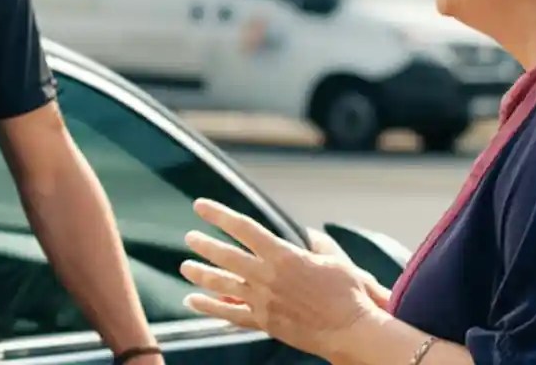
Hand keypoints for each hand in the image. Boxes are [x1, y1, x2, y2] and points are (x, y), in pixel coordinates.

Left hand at [179, 198, 383, 359]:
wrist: (350, 330)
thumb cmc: (348, 293)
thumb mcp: (336, 259)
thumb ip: (318, 244)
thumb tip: (308, 234)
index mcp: (283, 255)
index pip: (244, 228)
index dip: (219, 215)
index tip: (200, 206)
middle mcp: (267, 275)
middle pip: (226, 256)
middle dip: (204, 244)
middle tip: (190, 237)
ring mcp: (262, 300)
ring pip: (222, 284)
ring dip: (200, 274)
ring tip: (185, 267)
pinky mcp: (263, 321)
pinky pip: (229, 313)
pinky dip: (209, 306)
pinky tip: (193, 301)